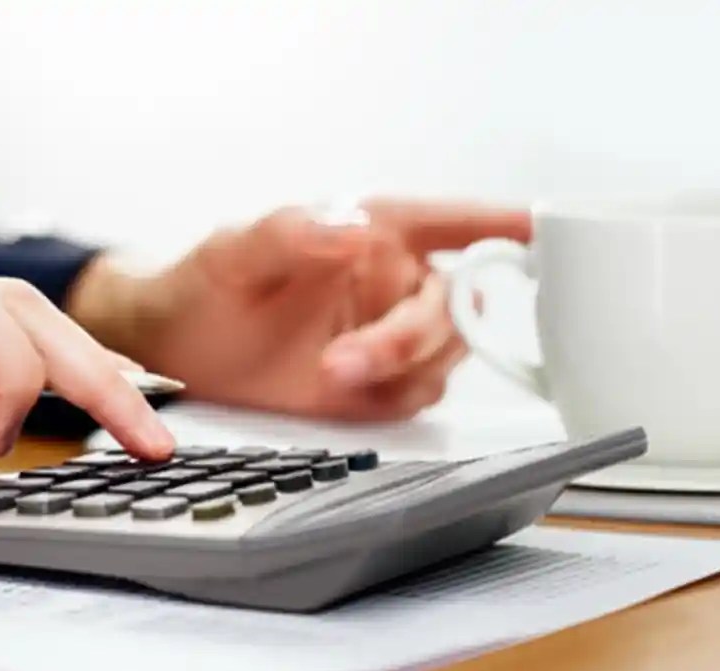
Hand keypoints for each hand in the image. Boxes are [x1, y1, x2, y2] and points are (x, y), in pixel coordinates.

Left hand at [70, 198, 528, 421]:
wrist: (176, 346)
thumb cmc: (205, 282)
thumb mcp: (234, 252)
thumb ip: (288, 235)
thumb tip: (352, 229)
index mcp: (370, 233)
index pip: (450, 222)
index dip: (501, 226)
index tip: (543, 230)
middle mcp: (389, 283)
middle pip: (452, 305)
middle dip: (413, 334)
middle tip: (353, 357)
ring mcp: (386, 336)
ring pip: (442, 355)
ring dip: (401, 369)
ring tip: (331, 375)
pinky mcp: (374, 386)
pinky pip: (415, 396)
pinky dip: (394, 399)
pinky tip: (348, 395)